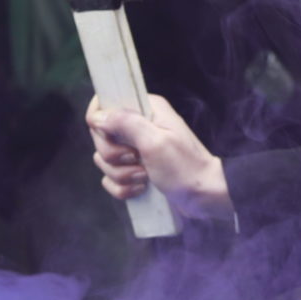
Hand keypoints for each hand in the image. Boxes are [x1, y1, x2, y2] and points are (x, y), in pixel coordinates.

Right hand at [88, 94, 231, 221]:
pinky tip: (141, 189)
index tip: (107, 135)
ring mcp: (135, 150)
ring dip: (121, 174)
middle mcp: (138, 126)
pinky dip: (123, 188)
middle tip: (137, 159)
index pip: (105, 103)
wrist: (203, 196)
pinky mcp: (134, 171)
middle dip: (113, 155)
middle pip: (100, 136)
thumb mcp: (155, 141)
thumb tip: (97, 117)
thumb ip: (126, 124)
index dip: (99, 120)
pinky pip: (111, 179)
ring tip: (145, 177)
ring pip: (104, 160)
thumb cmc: (184, 166)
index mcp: (145, 109)